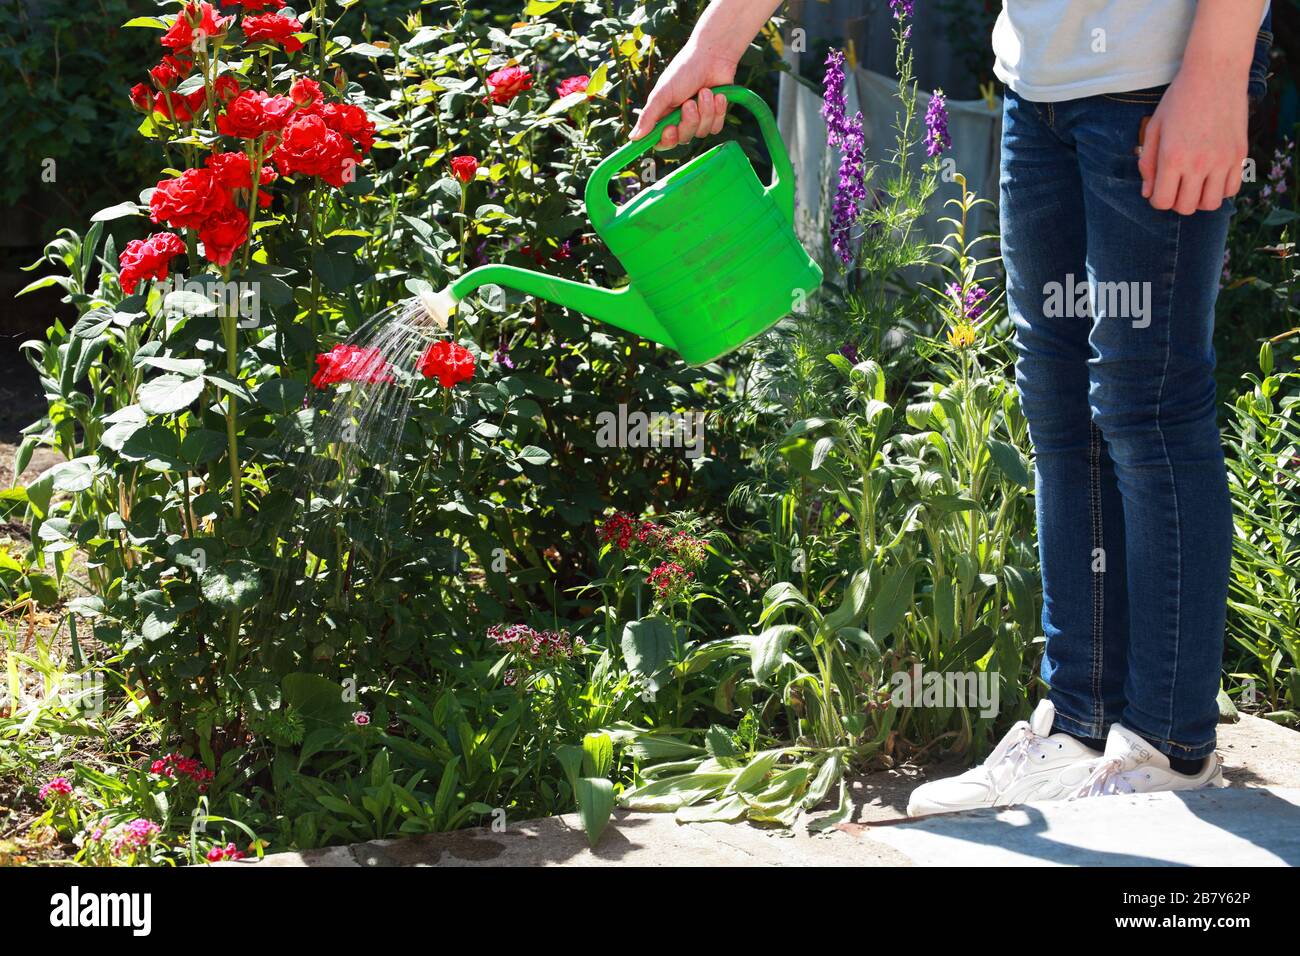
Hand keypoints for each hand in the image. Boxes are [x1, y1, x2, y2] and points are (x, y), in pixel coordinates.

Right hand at [629, 40, 735, 147]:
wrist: (713, 55)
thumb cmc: (684, 70)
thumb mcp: (662, 93)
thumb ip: (649, 116)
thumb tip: (633, 137)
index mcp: (664, 114)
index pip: (662, 141)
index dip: (667, 140)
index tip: (670, 129)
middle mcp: (681, 119)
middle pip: (684, 138)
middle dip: (689, 121)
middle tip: (690, 102)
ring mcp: (699, 119)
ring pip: (702, 132)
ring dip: (705, 112)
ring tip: (705, 91)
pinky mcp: (715, 116)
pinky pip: (716, 128)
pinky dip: (718, 111)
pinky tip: (718, 95)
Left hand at [1140, 67, 1248, 215]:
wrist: (1214, 73)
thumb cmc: (1179, 100)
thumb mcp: (1154, 129)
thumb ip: (1147, 164)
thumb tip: (1148, 193)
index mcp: (1172, 158)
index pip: (1162, 202)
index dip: (1158, 199)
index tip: (1160, 187)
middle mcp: (1198, 163)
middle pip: (1186, 207)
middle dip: (1177, 201)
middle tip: (1177, 184)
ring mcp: (1222, 160)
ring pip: (1210, 204)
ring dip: (1199, 198)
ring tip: (1195, 182)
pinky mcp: (1240, 154)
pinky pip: (1231, 190)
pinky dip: (1220, 189)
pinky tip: (1213, 176)